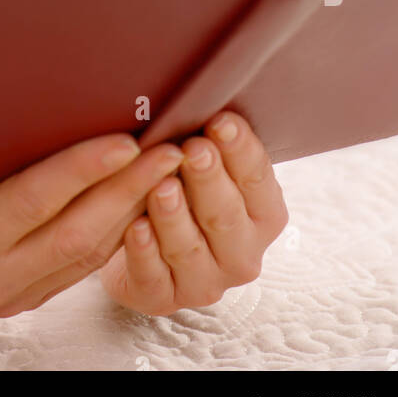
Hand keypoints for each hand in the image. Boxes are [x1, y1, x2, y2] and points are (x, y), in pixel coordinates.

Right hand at [0, 134, 186, 316]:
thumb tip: (31, 97)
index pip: (35, 199)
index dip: (85, 168)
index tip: (128, 139)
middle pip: (77, 231)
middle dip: (130, 189)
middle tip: (171, 148)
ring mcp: (7, 295)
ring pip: (87, 254)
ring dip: (132, 209)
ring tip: (167, 168)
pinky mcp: (19, 300)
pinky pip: (78, 266)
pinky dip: (112, 231)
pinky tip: (136, 201)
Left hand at [98, 110, 287, 313]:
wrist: (140, 244)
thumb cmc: (181, 190)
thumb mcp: (203, 166)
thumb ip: (212, 142)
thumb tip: (204, 97)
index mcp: (262, 215)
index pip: (258, 181)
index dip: (241, 151)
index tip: (221, 122)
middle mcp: (241, 253)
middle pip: (226, 215)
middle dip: (209, 179)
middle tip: (193, 150)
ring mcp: (204, 281)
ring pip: (189, 248)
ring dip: (175, 216)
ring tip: (162, 186)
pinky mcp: (163, 299)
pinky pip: (153, 276)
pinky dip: (144, 252)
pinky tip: (135, 227)